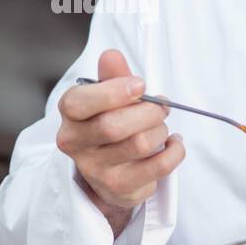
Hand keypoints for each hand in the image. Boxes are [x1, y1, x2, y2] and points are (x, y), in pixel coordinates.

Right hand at [56, 49, 185, 235]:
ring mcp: (97, 171)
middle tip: (161, 107)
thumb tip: (111, 56)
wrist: (107, 170)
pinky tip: (172, 144)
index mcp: (70, 115)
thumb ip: (112, 75)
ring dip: (160, 130)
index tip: (140, 85)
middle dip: (148, 112)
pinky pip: (159, 167)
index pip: (80, 103)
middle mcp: (76, 144)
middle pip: (113, 126)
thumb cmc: (109, 123)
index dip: (113, 92)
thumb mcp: (107, 96)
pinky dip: (175, 151)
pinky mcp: (120, 188)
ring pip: (139, 145)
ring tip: (161, 127)